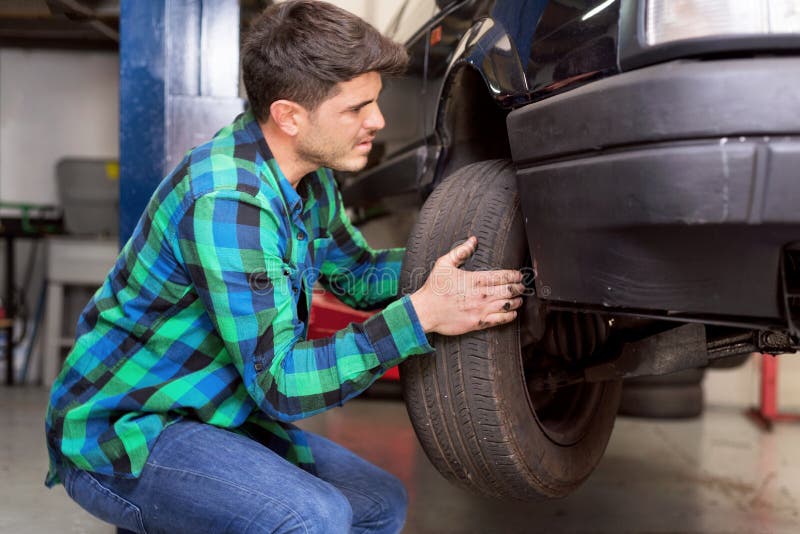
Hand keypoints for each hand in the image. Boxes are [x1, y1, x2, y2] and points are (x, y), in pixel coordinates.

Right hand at [409, 236, 524, 335]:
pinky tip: (511, 313)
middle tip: (522, 286)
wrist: (425, 311)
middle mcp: (482, 295)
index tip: (519, 275)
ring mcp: (481, 310)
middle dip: (519, 287)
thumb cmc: (434, 288)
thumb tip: (473, 240)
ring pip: (508, 304)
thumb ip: (461, 251)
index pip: (504, 276)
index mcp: (476, 279)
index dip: (515, 275)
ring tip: (519, 299)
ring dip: (517, 301)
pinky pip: (500, 320)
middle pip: (510, 290)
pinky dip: (510, 316)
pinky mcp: (478, 322)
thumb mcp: (444, 264)